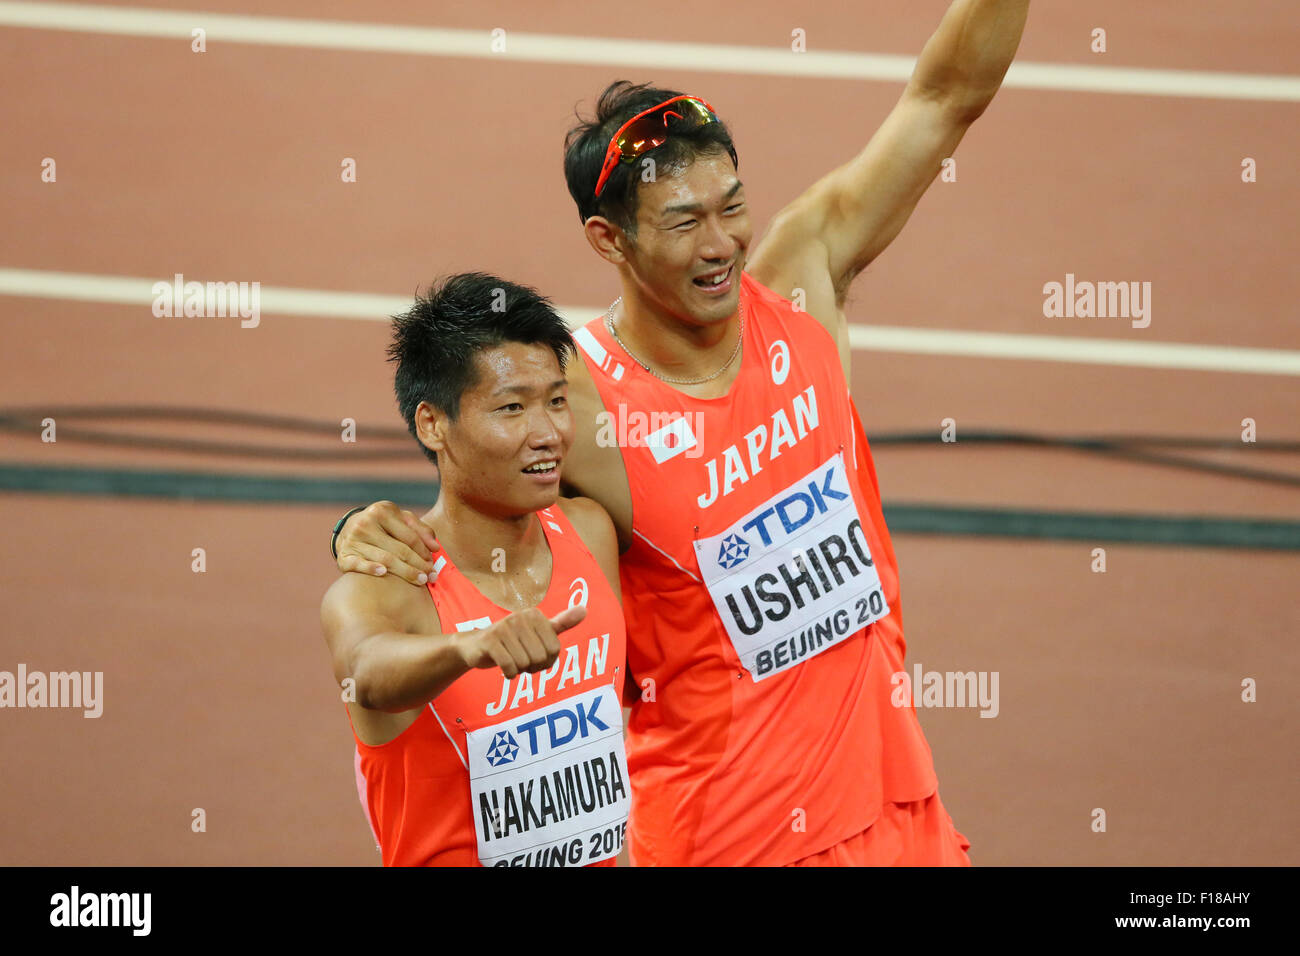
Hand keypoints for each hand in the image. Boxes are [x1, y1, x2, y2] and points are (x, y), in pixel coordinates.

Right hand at [336, 500, 438, 584]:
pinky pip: (359, 564)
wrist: (347, 529)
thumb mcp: (400, 519)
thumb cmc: (381, 525)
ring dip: (405, 572)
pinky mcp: (344, 556)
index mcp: (381, 511)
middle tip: (431, 576)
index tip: (433, 563)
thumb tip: (435, 547)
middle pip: (400, 549)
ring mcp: (353, 540)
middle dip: (419, 565)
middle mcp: (365, 523)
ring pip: (385, 559)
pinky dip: (371, 568)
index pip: (410, 536)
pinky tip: (383, 573)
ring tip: (420, 580)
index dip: (424, 552)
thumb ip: (420, 529)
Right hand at [457, 605, 586, 679]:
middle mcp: (520, 617)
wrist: (475, 646)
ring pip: (525, 663)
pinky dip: (509, 674)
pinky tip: (505, 669)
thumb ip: (562, 623)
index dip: (547, 661)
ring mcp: (503, 627)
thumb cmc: (512, 642)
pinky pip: (510, 667)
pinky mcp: (490, 640)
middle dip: (532, 667)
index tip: (535, 656)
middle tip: (522, 661)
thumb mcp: (538, 632)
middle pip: (540, 657)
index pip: (555, 649)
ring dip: (520, 670)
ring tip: (511, 661)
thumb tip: (584, 609)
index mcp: (535, 615)